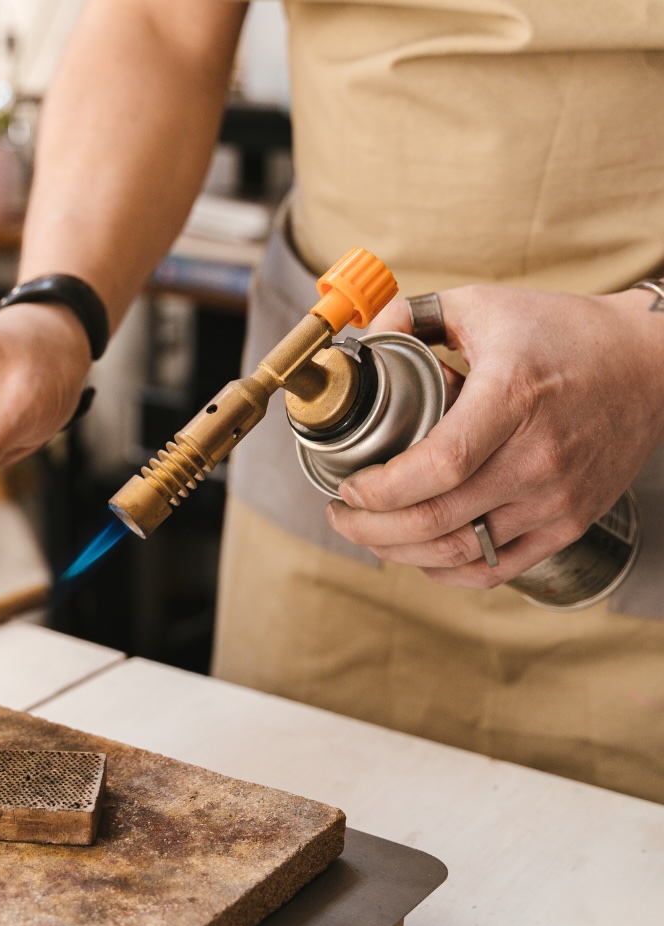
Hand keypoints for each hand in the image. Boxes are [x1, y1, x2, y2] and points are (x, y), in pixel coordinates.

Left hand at [325, 285, 663, 586]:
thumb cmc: (564, 333)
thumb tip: (364, 341)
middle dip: (371, 528)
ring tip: (369, 533)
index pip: (439, 465)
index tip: (348, 486)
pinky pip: (497, 569)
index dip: (382, 488)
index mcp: (512, 398)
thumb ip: (415, 315)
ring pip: (461, 551)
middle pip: (438, 519)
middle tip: (340, 515)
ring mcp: (556, 497)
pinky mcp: (570, 523)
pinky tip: (419, 555)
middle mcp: (538, 456)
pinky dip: (448, 571)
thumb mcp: (486, 305)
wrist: (653, 365)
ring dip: (400, 552)